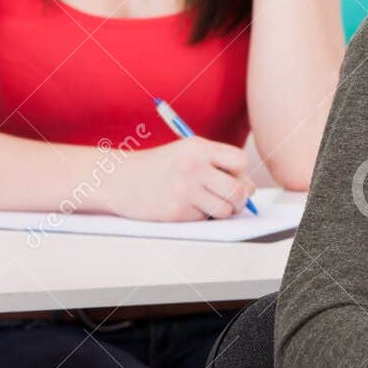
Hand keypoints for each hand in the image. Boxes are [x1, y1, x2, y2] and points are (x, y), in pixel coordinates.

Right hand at [97, 137, 256, 220]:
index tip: (232, 177)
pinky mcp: (176, 212)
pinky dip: (199, 216)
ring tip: (206, 203)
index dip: (241, 172)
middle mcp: (194, 167)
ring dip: (221, 211)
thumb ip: (218, 165)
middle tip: (232, 200)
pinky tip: (183, 206)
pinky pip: (205, 219)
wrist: (118, 179)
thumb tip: (250, 190)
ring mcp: (185, 190)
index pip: (241, 161)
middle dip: (240, 199)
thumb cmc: (159, 167)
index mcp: (198, 148)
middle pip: (239, 190)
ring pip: (226, 210)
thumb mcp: (187, 153)